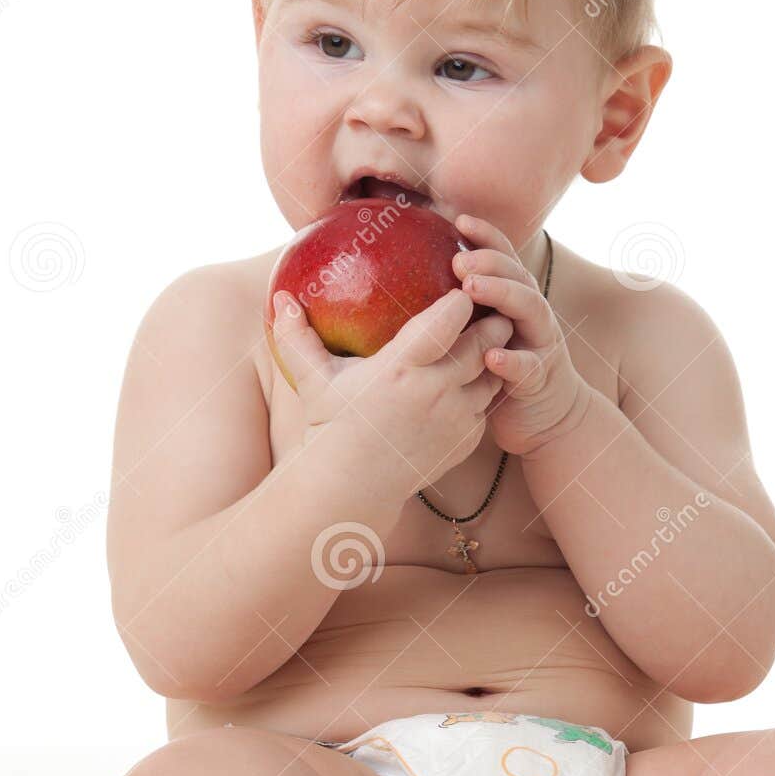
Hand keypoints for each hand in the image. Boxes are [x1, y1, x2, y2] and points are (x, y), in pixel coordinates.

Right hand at [269, 287, 512, 498]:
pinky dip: (485, 391)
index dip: (460, 302)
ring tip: (495, 341)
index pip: (445, 323)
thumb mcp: (313, 381)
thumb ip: (297, 337)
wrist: (351, 487)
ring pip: (492, 376)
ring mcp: (454, 418)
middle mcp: (434, 392)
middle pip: (481, 346)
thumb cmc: (331, 428)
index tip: (463, 288)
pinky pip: (486, 407)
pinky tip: (481, 378)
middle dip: (493, 324)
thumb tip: (279, 298)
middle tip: (495, 308)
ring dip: (494, 359)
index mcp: (400, 369)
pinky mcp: (465, 440)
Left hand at [451, 213, 590, 457]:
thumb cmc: (501, 370)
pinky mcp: (542, 378)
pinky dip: (511, 360)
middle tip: (459, 260)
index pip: (505, 257)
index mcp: (516, 298)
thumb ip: (462, 308)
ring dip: (502, 294)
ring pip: (530, 309)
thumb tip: (406, 281)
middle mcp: (533, 313)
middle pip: (517, 276)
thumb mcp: (482, 333)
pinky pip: (529, 366)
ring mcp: (541, 343)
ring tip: (471, 289)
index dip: (486, 236)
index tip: (458, 220)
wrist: (546, 418)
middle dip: (490, 262)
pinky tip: (490, 357)